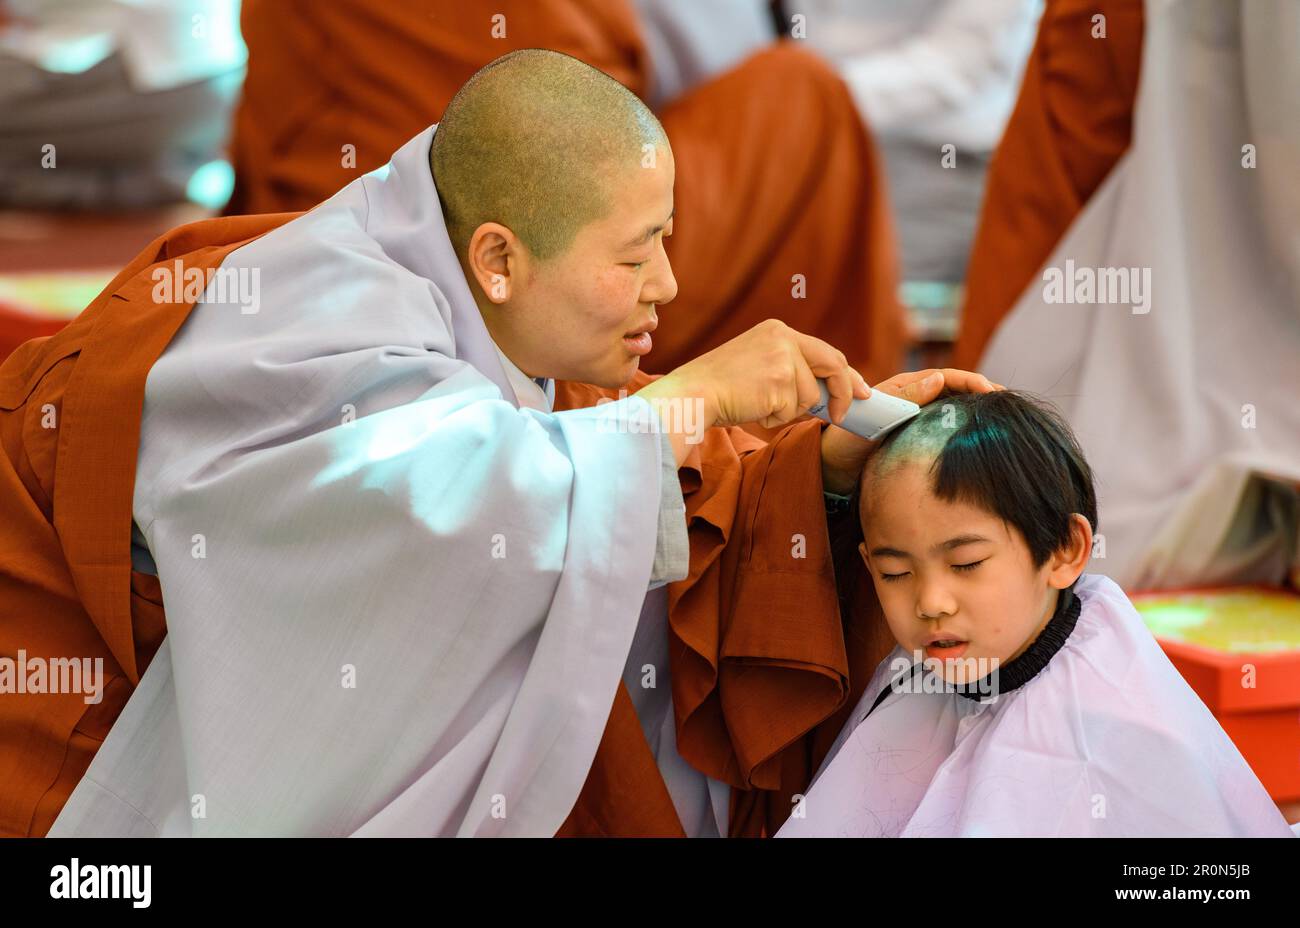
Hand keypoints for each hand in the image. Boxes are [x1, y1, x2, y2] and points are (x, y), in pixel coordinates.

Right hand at [636, 319, 869, 466]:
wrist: (692, 394)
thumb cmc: (719, 388)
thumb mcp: (758, 366)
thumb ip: (789, 371)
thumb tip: (825, 398)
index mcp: (777, 331)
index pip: (824, 351)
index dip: (845, 374)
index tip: (860, 390)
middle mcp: (783, 338)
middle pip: (833, 365)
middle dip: (844, 393)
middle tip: (846, 414)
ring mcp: (783, 358)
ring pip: (809, 397)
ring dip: (788, 410)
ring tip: (756, 404)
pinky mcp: (781, 381)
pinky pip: (792, 411)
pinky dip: (775, 419)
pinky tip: (752, 409)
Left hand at [820, 368, 1001, 494]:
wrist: (832, 465)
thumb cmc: (848, 439)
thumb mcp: (875, 416)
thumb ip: (904, 399)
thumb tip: (939, 379)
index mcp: (904, 387)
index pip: (945, 376)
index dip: (970, 381)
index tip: (991, 391)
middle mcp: (912, 398)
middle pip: (954, 389)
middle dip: (981, 391)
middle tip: (1008, 401)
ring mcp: (915, 416)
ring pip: (952, 407)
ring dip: (975, 408)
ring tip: (1001, 416)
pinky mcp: (916, 435)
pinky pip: (944, 426)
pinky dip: (963, 426)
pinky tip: (978, 436)